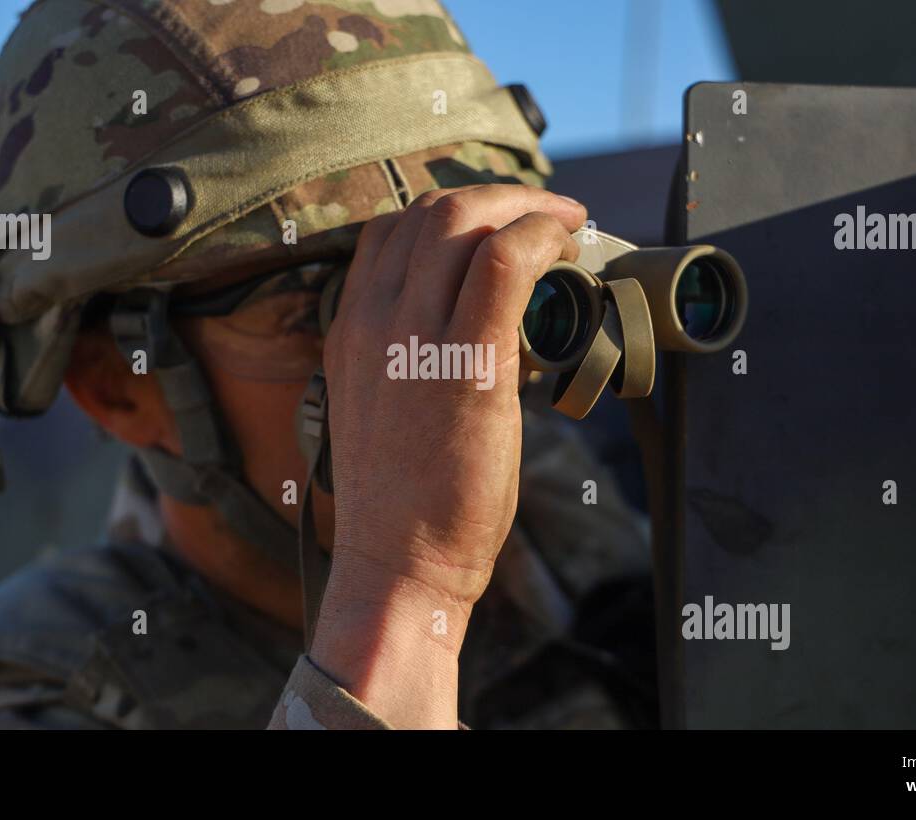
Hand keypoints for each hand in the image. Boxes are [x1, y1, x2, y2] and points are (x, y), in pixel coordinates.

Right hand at [311, 184, 585, 726]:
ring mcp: (413, 341)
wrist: (397, 565)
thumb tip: (474, 330)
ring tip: (565, 227)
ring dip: (525, 207)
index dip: (453, 211)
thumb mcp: (382, 410)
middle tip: (547, 216)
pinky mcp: (465, 367)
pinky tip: (565, 248)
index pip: (391, 230)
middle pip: (430, 211)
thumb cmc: (402, 502)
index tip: (499, 224)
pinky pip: (502, 265)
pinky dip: (539, 237)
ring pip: (462, 222)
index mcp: (349, 330)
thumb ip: (407, 359)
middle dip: (498, 197)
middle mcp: (372, 322)